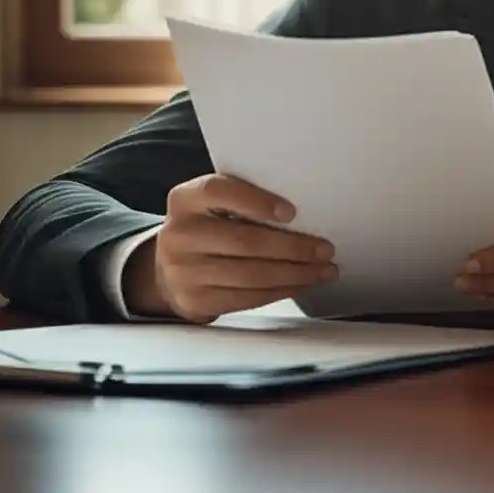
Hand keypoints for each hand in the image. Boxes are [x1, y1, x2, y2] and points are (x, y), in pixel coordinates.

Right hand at [124, 175, 337, 322]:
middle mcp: (180, 234)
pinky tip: (301, 283)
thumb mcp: (212, 206)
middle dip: (292, 247)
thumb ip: (243, 201)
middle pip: (244, 241)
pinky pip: (248, 298)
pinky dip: (282, 291)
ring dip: (295, 273)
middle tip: (325, 249)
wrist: (168, 269)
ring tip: (323, 270)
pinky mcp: (196, 301)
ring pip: (251, 275)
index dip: (257, 201)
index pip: (219, 191)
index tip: (291, 212)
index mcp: (185, 199)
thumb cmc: (206, 229)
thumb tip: (304, 213)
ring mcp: (185, 271)